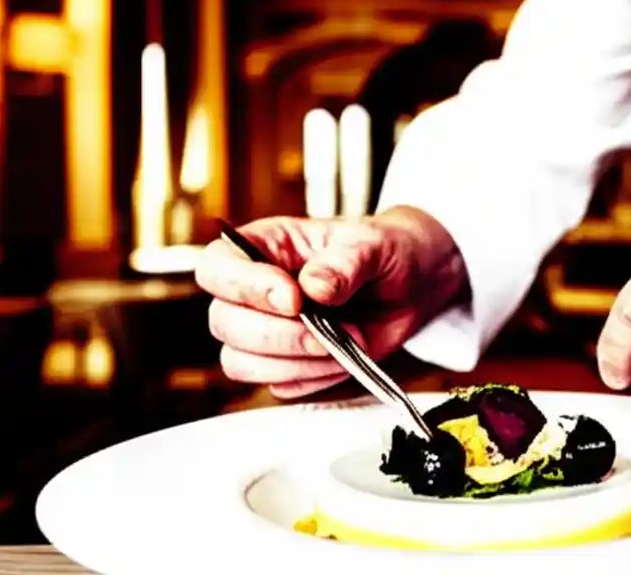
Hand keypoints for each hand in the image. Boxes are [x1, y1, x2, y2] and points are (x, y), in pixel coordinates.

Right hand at [194, 206, 467, 398]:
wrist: (412, 285)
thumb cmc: (384, 252)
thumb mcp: (373, 244)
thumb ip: (344, 262)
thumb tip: (315, 285)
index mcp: (265, 246)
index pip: (218, 267)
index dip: (246, 287)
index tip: (294, 299)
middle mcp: (256, 290)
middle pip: (224, 322)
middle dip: (279, 335)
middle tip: (328, 331)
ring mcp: (266, 330)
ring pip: (241, 361)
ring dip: (295, 362)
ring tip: (343, 343)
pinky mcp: (285, 363)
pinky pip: (278, 385)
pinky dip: (313, 378)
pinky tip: (343, 357)